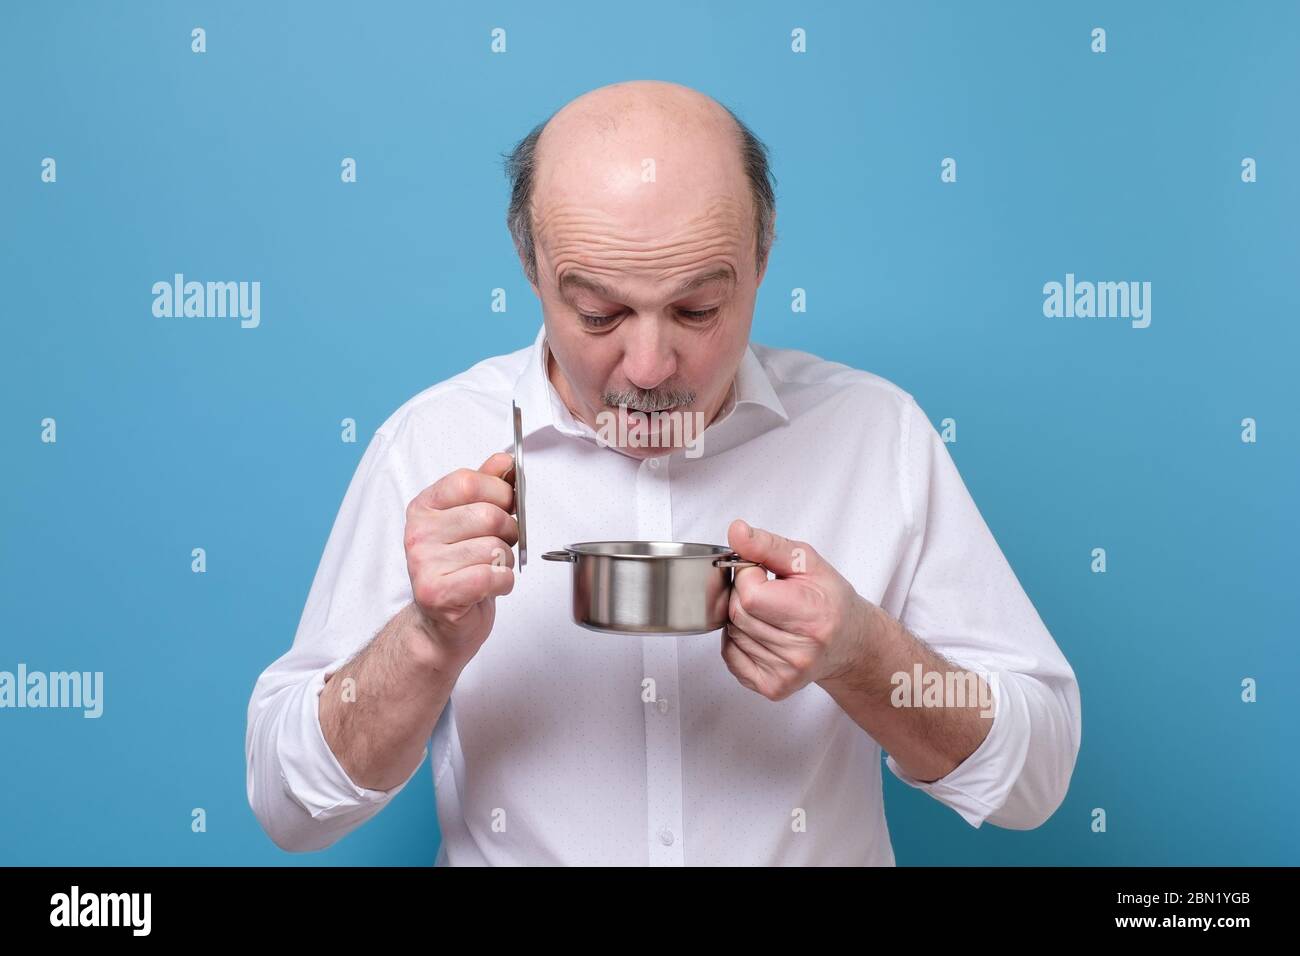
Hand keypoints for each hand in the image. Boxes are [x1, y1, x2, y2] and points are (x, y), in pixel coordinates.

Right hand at [404, 451, 518, 665]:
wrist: (441, 624)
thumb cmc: (459, 569)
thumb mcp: (469, 520)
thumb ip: (486, 485)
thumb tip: (503, 461)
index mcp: (425, 507)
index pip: (468, 481)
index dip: (499, 492)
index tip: (504, 505)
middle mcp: (418, 533)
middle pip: (489, 515)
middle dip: (509, 531)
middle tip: (500, 544)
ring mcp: (424, 563)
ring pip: (495, 548)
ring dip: (505, 562)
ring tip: (489, 568)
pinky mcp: (437, 593)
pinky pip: (493, 576)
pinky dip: (504, 583)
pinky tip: (489, 586)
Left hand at [720, 518, 873, 700]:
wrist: (850, 642)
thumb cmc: (830, 600)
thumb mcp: (806, 562)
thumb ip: (768, 545)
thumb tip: (737, 531)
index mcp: (811, 615)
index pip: (749, 593)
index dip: (749, 576)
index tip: (764, 573)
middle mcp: (800, 650)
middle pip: (737, 614)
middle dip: (743, 596)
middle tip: (767, 592)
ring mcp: (785, 673)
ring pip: (732, 634)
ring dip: (742, 618)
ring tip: (770, 613)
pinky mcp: (773, 687)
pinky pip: (730, 656)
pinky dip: (738, 640)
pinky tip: (763, 632)